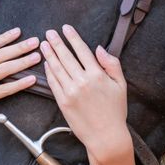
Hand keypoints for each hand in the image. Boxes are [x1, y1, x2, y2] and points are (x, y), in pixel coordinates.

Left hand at [41, 25, 131, 164]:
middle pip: (66, 56)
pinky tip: (46, 63)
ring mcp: (71, 92)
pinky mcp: (63, 102)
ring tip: (43, 44)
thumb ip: (112, 64)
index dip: (72, 38)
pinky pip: (53, 82)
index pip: (82, 50)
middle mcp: (82, 81)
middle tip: (49, 32)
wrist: (105, 136)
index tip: (66, 28)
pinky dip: (49, 71)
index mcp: (98, 75)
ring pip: (57, 68)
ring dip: (49, 54)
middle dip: (56, 42)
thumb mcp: (121, 85)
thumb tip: (99, 49)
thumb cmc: (115, 111)